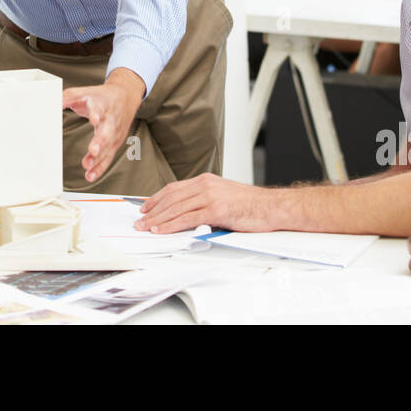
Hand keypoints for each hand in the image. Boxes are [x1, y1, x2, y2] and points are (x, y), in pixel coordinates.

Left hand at [62, 68, 143, 181]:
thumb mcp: (85, 92)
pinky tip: (90, 175)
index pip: (100, 109)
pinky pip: (107, 157)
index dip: (97, 114)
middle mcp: (110, 120)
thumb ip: (68, 97)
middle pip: (107, 131)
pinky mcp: (114, 143)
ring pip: (108, 147)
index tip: (94, 119)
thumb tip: (52, 102)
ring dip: (98, 157)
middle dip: (100, 141)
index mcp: (103, 104)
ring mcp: (114, 133)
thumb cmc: (102, 97)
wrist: (125, 97)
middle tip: (93, 149)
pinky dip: (99, 167)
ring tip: (87, 165)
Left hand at [135, 173, 275, 232]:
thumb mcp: (223, 196)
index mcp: (206, 180)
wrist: (270, 207)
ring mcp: (210, 196)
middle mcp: (205, 185)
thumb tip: (187, 213)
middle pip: (171, 198)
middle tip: (139, 220)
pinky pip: (187, 218)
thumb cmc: (250, 205)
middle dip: (152, 210)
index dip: (157, 198)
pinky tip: (161, 230)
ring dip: (157, 219)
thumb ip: (205, 200)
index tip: (146, 207)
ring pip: (175, 208)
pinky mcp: (215, 209)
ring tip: (145, 228)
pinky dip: (171, 225)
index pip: (174, 188)